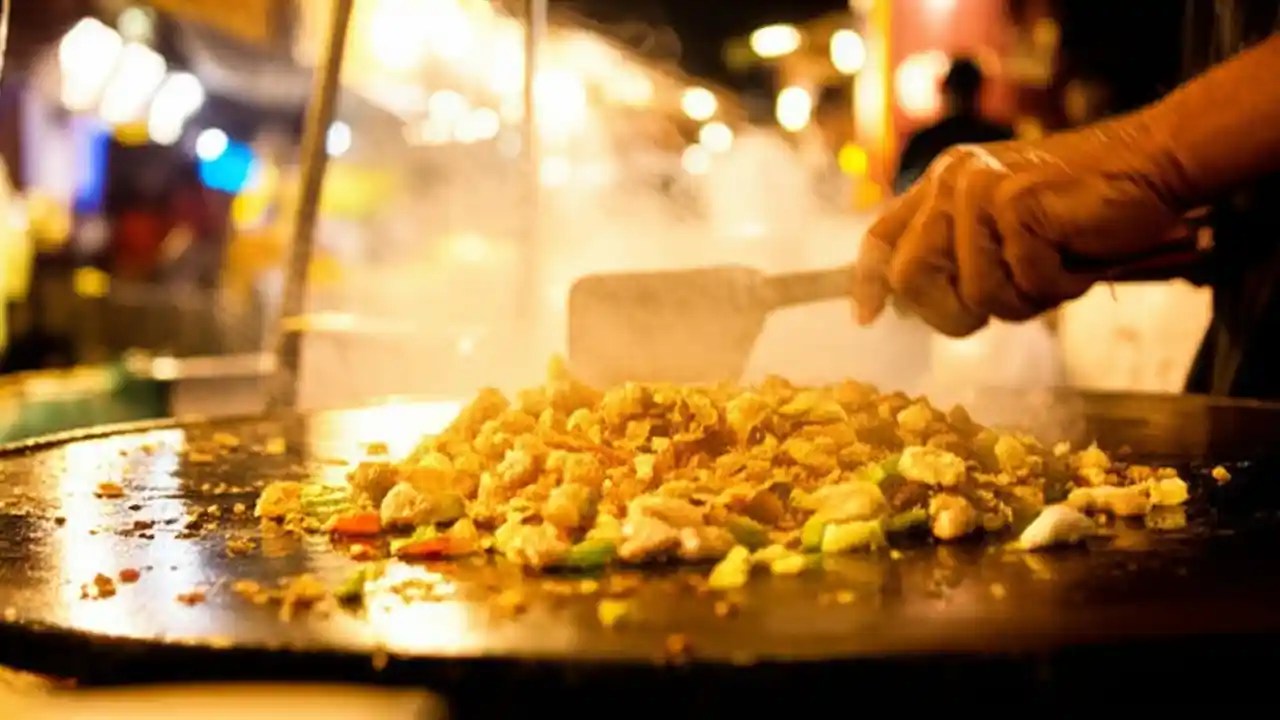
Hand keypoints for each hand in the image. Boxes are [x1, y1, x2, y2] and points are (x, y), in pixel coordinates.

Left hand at [853, 112, 1191, 335]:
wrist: (1150, 165)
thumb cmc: (1080, 212)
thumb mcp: (1006, 231)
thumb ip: (958, 256)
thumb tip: (903, 305)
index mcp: (942, 185)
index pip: (881, 236)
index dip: (868, 282)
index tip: (866, 319)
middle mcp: (952, 181)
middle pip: (911, 279)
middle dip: (954, 313)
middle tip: (1006, 305)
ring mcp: (981, 189)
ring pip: (976, 292)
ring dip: (1025, 300)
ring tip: (1057, 267)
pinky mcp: (1017, 203)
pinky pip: (1024, 282)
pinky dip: (1060, 286)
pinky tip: (1078, 256)